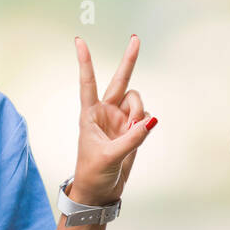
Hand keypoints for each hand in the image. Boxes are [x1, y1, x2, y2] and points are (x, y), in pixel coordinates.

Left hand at [71, 35, 155, 204]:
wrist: (100, 191)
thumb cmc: (93, 172)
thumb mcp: (109, 156)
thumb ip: (131, 139)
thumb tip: (151, 120)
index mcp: (89, 114)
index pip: (87, 82)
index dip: (85, 61)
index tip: (79, 40)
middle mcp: (105, 112)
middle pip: (120, 81)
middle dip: (129, 60)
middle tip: (136, 38)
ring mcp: (120, 119)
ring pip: (138, 101)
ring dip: (140, 112)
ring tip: (134, 131)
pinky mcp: (133, 129)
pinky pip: (146, 118)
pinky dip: (145, 125)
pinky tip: (138, 135)